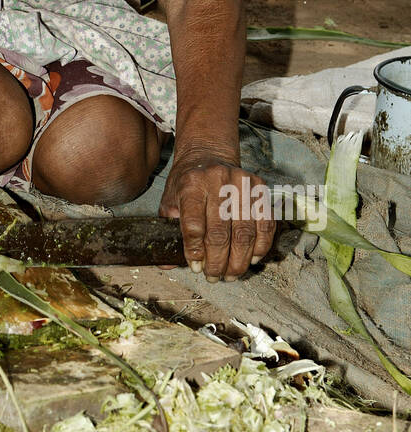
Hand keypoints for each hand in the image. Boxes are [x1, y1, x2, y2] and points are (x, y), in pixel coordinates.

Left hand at [159, 149, 274, 279]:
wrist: (209, 155)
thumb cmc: (188, 183)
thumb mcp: (170, 200)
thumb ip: (168, 231)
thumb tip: (166, 264)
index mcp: (191, 184)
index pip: (193, 225)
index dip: (195, 251)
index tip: (196, 267)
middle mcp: (217, 181)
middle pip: (220, 232)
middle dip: (218, 262)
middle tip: (214, 276)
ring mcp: (242, 183)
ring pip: (245, 232)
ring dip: (239, 260)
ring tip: (231, 275)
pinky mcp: (260, 187)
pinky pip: (266, 223)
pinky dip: (261, 246)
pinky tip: (252, 259)